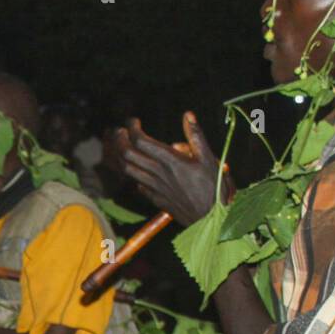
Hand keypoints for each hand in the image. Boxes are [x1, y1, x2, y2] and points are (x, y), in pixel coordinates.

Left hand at [111, 112, 232, 227]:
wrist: (211, 219)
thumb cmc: (214, 188)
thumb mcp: (208, 158)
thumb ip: (196, 136)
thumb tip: (187, 115)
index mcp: (169, 161)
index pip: (140, 140)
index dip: (132, 128)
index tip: (134, 121)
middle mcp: (158, 174)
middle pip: (128, 154)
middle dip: (120, 140)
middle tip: (122, 131)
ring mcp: (155, 188)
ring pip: (128, 170)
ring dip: (122, 156)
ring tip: (124, 146)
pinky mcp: (156, 199)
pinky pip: (138, 185)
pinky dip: (134, 174)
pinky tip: (138, 170)